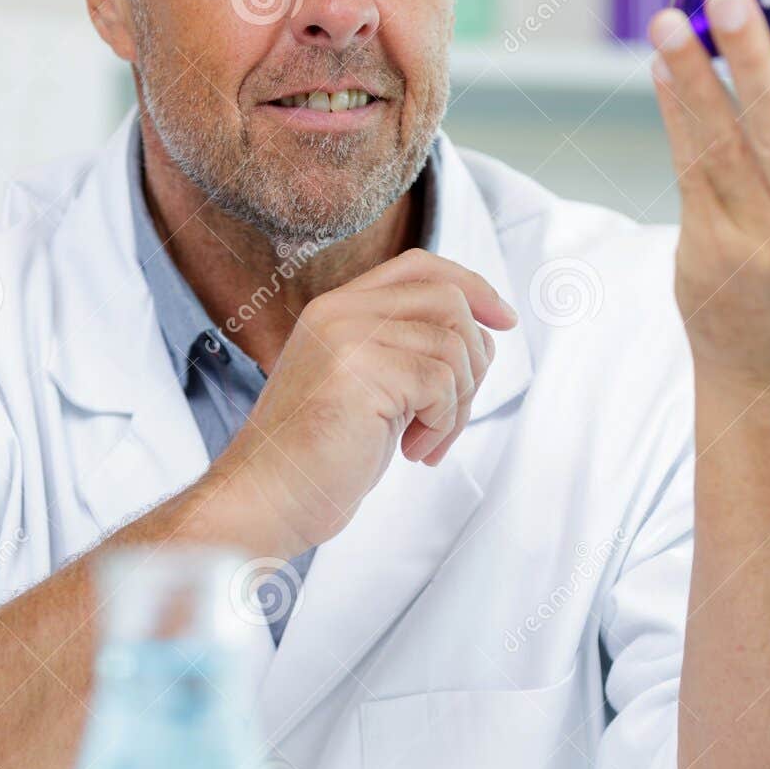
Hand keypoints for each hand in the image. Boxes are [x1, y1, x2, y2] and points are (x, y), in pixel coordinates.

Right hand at [196, 249, 516, 556]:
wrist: (266, 501)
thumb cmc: (317, 459)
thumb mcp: (366, 387)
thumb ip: (406, 350)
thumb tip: (482, 334)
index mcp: (336, 309)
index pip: (420, 267)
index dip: (473, 285)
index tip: (503, 320)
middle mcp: (339, 312)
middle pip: (449, 299)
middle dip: (474, 360)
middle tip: (450, 414)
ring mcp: (347, 338)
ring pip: (454, 344)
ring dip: (457, 405)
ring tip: (426, 442)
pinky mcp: (360, 371)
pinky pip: (442, 382)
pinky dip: (444, 423)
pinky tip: (415, 451)